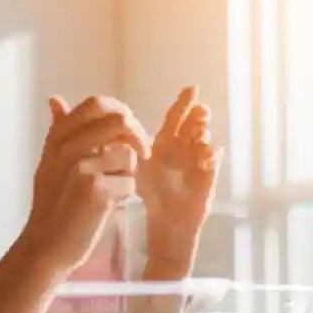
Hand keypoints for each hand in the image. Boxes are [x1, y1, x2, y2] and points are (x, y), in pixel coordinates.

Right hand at [15, 95, 150, 278]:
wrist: (46, 246)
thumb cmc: (53, 206)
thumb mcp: (50, 164)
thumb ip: (59, 131)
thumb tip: (55, 99)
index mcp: (59, 138)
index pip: (97, 103)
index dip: (121, 113)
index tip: (128, 133)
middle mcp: (67, 147)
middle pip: (119, 120)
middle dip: (138, 135)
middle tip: (142, 155)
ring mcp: (80, 167)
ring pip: (129, 154)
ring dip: (129, 173)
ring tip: (110, 191)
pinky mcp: (95, 189)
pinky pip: (130, 181)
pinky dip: (125, 196)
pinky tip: (107, 208)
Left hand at [137, 86, 222, 278]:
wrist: (166, 224)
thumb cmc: (150, 195)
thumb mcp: (133, 169)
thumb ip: (118, 147)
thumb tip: (98, 126)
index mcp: (167, 143)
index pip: (176, 118)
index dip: (184, 102)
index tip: (191, 88)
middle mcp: (185, 149)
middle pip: (194, 124)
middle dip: (198, 114)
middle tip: (199, 108)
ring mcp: (198, 161)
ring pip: (205, 139)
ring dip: (204, 132)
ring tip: (201, 129)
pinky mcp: (209, 177)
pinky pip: (214, 161)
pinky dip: (212, 155)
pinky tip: (209, 154)